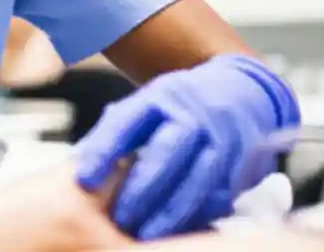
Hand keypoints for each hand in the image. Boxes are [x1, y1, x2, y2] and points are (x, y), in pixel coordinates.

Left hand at [75, 54, 299, 239]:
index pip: (125, 123)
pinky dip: (200, 215)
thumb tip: (79, 163)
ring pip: (197, 178)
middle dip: (141, 189)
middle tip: (120, 218)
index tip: (83, 180)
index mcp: (160, 96)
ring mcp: (222, 137)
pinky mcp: (244, 161)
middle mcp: (193, 114)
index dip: (103, 151)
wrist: (244, 89)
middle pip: (165, 152)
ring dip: (171, 211)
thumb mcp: (148, 103)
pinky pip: (222, 193)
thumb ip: (117, 131)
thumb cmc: (182, 105)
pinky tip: (180, 232)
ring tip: (146, 235)